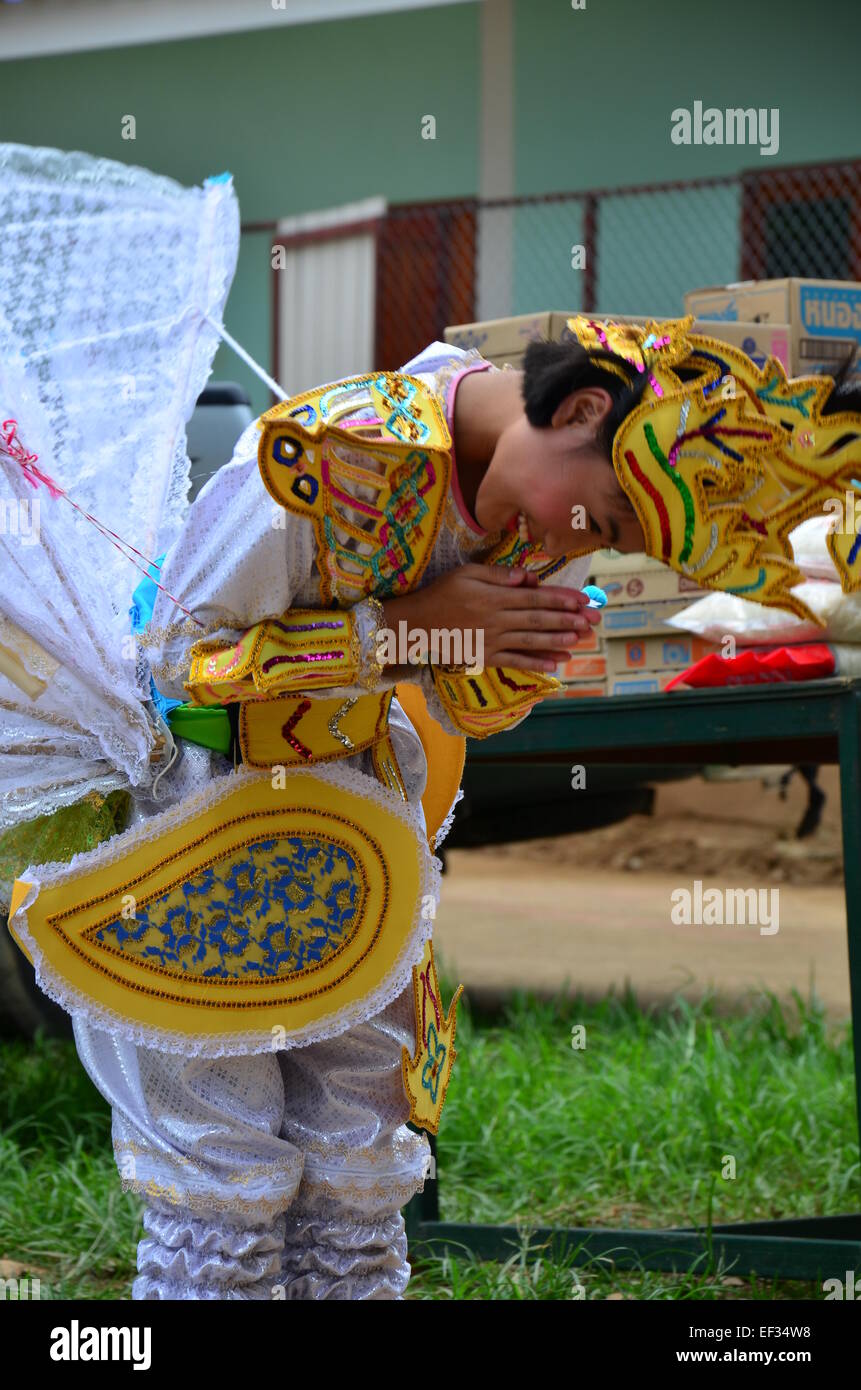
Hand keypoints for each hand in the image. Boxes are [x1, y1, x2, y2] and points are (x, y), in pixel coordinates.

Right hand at [383, 564, 600, 672]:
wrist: (418, 624)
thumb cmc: (442, 593)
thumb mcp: (467, 573)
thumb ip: (498, 574)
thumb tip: (528, 577)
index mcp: (494, 596)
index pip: (535, 597)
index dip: (562, 599)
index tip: (583, 600)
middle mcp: (497, 619)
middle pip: (538, 619)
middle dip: (568, 619)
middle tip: (592, 621)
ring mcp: (492, 641)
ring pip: (530, 640)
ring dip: (557, 640)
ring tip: (579, 639)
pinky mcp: (486, 657)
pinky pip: (515, 661)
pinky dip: (535, 664)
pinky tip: (555, 665)